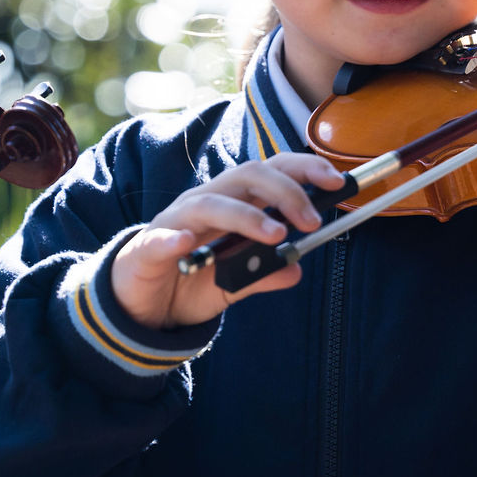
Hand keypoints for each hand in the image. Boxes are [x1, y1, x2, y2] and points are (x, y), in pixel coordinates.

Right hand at [112, 153, 346, 329]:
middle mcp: (206, 203)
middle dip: (286, 192)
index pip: (270, 172)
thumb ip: (263, 274)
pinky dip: (176, 239)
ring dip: (247, 216)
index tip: (336, 182)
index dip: (303, 170)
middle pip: (247, 177)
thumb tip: (296, 269)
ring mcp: (175, 223)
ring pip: (211, 203)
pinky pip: (161, 239)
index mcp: (231, 204)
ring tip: (275, 234)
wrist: (140, 305)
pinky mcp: (147, 249)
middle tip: (312, 221)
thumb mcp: (234, 283)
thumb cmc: (189, 281)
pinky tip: (190, 243)